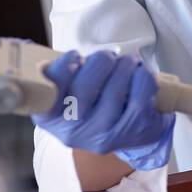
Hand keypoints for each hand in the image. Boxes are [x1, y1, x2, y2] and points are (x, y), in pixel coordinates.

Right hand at [33, 50, 174, 170]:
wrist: (125, 126)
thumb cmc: (91, 97)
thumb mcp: (65, 86)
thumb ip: (58, 71)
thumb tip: (58, 55)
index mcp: (48, 118)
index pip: (49, 91)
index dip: (64, 67)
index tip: (76, 55)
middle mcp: (72, 131)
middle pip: (85, 86)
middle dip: (102, 61)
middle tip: (110, 56)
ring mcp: (103, 137)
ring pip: (114, 91)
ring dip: (125, 66)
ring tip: (128, 62)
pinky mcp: (133, 134)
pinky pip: (140, 98)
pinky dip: (143, 78)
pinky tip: (140, 75)